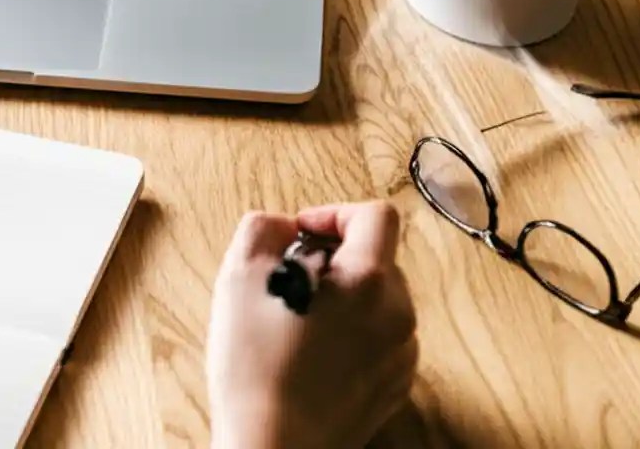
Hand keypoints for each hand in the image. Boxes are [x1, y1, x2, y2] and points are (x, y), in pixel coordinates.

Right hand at [206, 202, 417, 448]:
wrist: (272, 446)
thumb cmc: (256, 368)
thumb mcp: (240, 276)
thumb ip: (264, 228)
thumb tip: (284, 226)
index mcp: (369, 281)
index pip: (375, 215)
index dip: (333, 212)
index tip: (301, 234)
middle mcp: (398, 315)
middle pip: (376, 259)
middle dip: (334, 259)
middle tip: (288, 281)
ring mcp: (399, 356)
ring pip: (377, 302)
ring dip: (342, 300)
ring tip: (296, 325)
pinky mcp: (392, 388)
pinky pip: (377, 342)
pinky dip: (349, 337)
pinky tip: (309, 357)